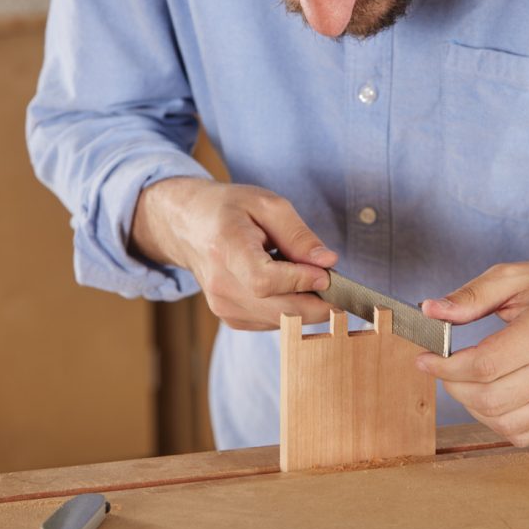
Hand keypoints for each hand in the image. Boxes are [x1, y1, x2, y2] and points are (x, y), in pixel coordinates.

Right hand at [132, 178, 337, 329]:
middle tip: (340, 284)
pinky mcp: (231, 318)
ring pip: (281, 321)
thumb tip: (329, 263)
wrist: (188, 226)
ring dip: (305, 304)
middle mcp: (221, 285)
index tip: (329, 274)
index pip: (265, 280)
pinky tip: (288, 284)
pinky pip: (274, 322)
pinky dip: (291, 307)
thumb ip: (299, 235)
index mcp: (226, 248)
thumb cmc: (230, 210)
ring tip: (308, 275)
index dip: (301, 281)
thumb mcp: (267, 205)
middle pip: (279, 310)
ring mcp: (223, 306)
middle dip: (318, 302)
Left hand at [416, 249, 528, 446]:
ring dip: (472, 407)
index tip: (425, 358)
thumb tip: (430, 311)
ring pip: (505, 424)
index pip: (483, 365)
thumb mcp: (512, 277)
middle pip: (490, 399)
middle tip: (442, 368)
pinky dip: (499, 423)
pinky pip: (526, 435)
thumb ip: (470, 296)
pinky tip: (490, 397)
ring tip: (464, 382)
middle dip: (453, 386)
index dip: (444, 366)